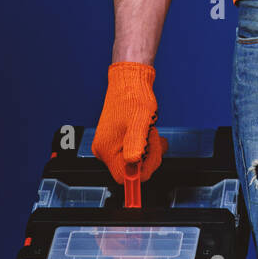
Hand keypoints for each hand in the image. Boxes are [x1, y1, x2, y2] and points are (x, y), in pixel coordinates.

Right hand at [91, 62, 167, 183]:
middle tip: (152, 136)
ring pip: (137, 161)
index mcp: (106, 149)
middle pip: (132, 170)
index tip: (151, 155)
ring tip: (150, 131)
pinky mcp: (117, 141)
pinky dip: (147, 145)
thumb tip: (133, 163)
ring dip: (150, 149)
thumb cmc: (134, 98)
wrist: (130, 82)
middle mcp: (105, 150)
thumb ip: (136, 143)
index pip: (123, 177)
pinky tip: (149, 132)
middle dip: (149, 156)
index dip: (142, 170)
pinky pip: (136, 152)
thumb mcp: (140, 121)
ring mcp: (111, 145)